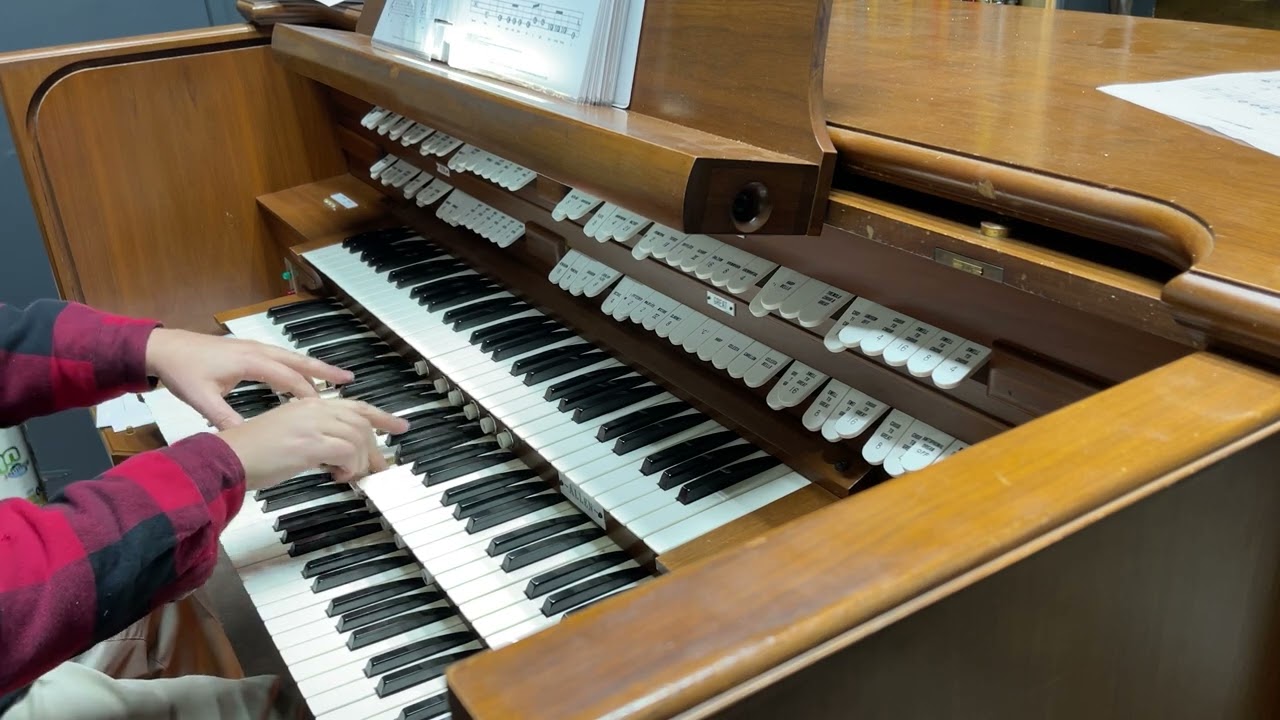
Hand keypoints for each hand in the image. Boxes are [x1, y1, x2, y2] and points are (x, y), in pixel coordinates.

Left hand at [146, 328, 353, 429]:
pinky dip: (299, 365)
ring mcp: (254, 348)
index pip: (288, 378)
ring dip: (315, 366)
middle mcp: (257, 351)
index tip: (325, 409)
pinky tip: (304, 374)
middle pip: (299, 361)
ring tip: (337, 376)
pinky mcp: (248, 349)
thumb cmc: (182, 371)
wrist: (163, 347)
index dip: (307, 394)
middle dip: (325, 371)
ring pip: (292, 357)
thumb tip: (246, 437)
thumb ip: (224, 418)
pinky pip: (282, 357)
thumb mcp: (201, 399)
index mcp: (250, 362)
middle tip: (349, 380)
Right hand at [218, 398, 409, 488]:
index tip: (400, 425)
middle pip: (361, 421)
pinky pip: (347, 452)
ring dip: (360, 461)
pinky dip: (350, 467)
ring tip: (351, 475)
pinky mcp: (308, 443)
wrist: (225, 459)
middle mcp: (311, 409)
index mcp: (307, 405)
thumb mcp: (288, 437)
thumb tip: (339, 456)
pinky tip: (339, 476)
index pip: (354, 405)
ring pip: (357, 437)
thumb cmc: (249, 453)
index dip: (381, 416)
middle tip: (379, 466)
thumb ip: (315, 438)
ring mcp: (310, 424)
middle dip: (375, 447)